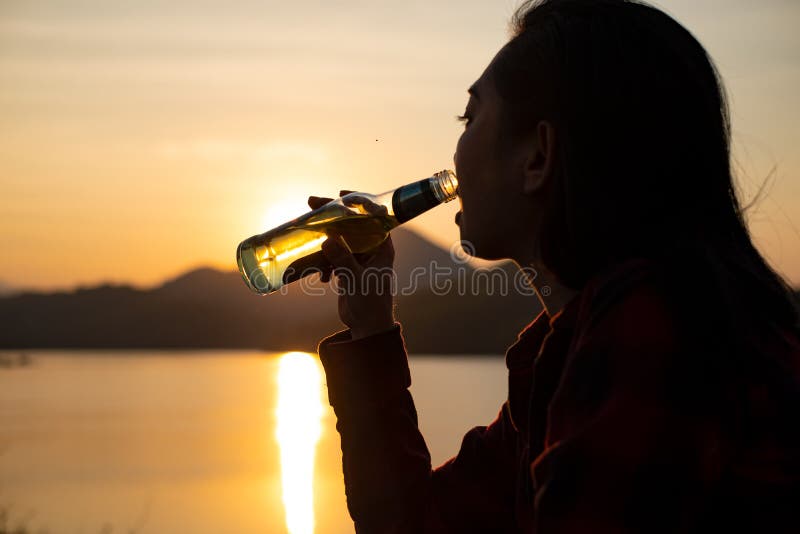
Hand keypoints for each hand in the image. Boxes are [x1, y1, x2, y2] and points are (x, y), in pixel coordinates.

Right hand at [308, 191, 395, 339]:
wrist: (368, 327)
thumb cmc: (370, 304)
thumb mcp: (355, 279)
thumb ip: (343, 260)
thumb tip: (327, 240)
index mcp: (382, 247)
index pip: (373, 217)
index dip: (358, 203)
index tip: (342, 195)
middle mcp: (372, 250)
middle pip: (352, 224)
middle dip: (332, 215)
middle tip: (312, 203)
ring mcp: (359, 259)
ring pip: (340, 239)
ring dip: (324, 239)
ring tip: (308, 236)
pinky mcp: (349, 269)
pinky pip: (334, 257)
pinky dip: (324, 262)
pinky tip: (320, 276)